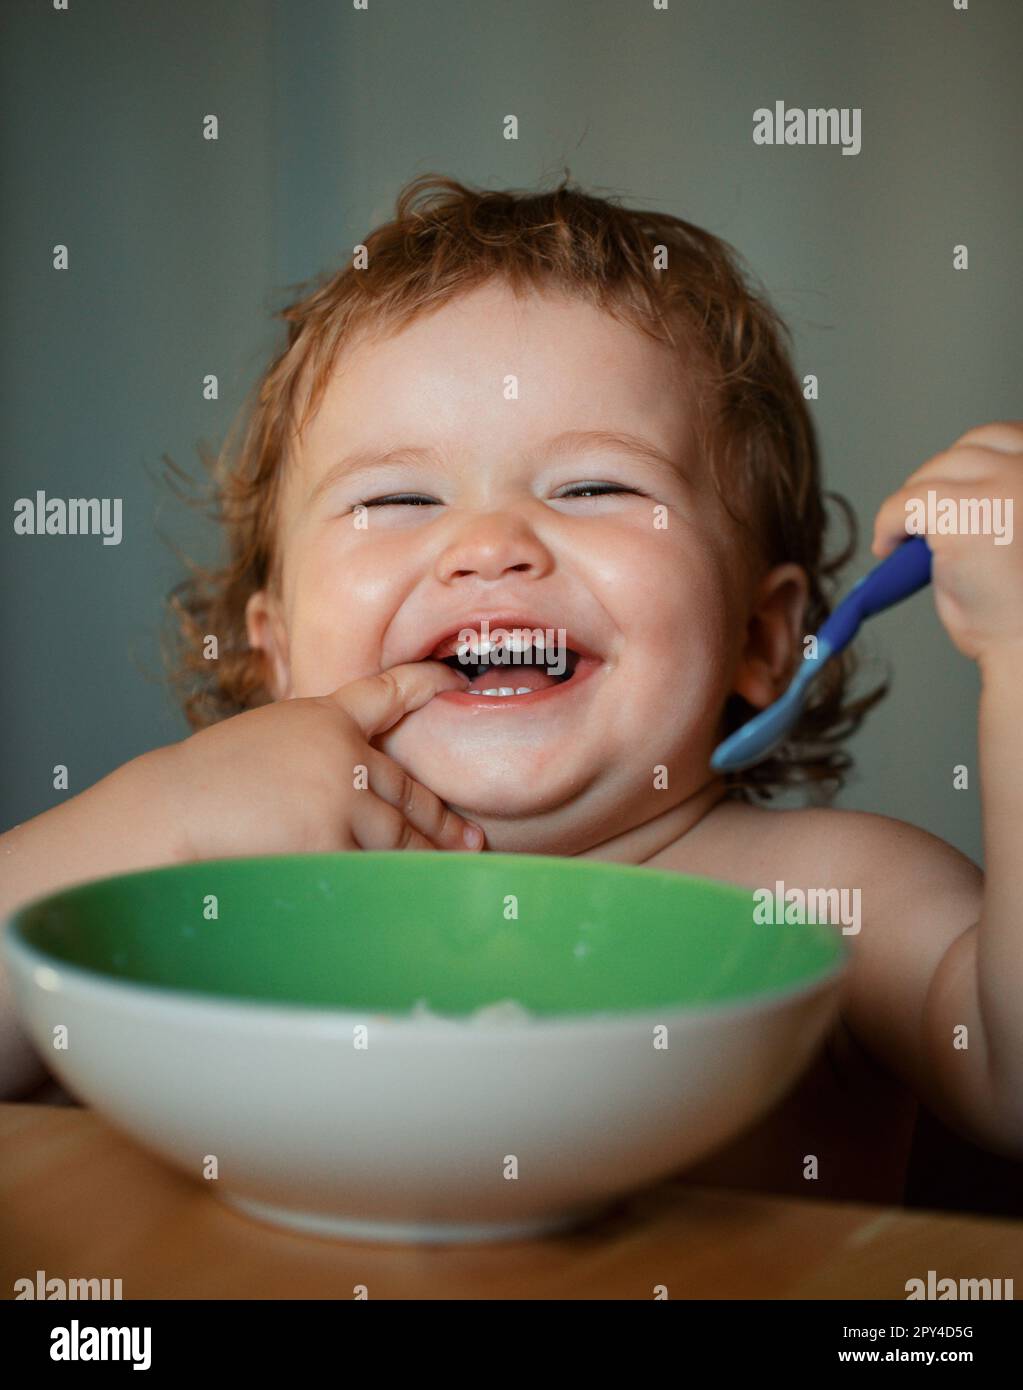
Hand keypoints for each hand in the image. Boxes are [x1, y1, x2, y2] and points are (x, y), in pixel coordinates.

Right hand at [153, 661, 483, 861]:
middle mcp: (343, 752)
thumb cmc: (208, 781)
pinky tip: (413, 893)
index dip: (427, 685)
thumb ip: (316, 753)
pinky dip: (391, 882)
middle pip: (406, 788)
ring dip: (429, 854)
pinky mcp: (330, 840)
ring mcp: (340, 796)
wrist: (171, 808)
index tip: (457, 682)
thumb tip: (362, 788)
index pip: (387, 693)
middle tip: (470, 838)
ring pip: (399, 832)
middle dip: (440, 819)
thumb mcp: (267, 739)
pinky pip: (371, 866)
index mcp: (323, 717)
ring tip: (454, 868)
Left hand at [871, 421, 1022, 662]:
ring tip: (904, 535)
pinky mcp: (963, 514)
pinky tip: (888, 547)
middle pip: (970, 447)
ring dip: (914, 501)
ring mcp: (1003, 486)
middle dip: (939, 478)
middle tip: (922, 517)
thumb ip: (1003, 500)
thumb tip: (957, 488)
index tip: (958, 482)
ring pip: (935, 471)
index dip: (976, 459)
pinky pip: (906, 504)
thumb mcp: (1022, 529)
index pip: (1009, 437)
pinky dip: (889, 523)